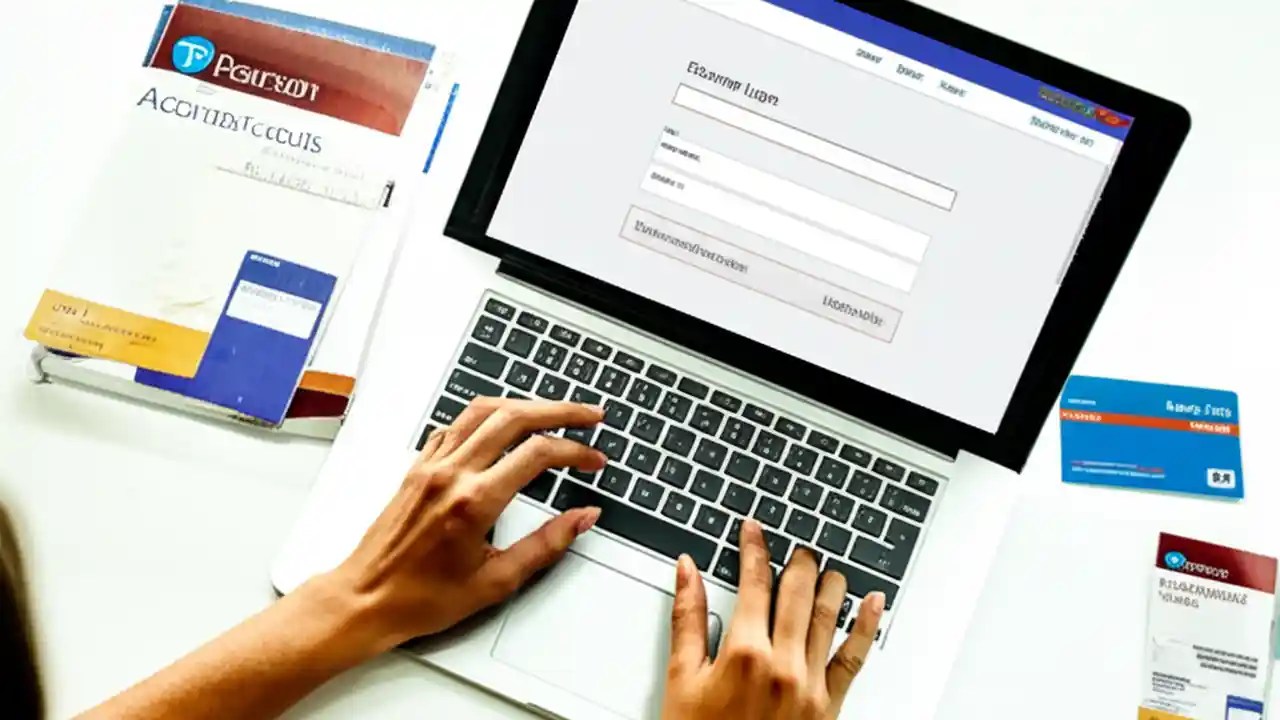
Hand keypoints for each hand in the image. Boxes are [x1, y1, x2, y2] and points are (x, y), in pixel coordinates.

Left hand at [311, 397, 606, 657]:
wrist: (365, 600)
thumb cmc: (421, 598)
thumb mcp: (496, 582)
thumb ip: (546, 545)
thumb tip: (582, 517)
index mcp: (474, 501)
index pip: (537, 454)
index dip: (575, 451)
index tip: (594, 459)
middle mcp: (451, 474)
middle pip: (514, 417)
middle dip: (559, 410)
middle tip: (589, 415)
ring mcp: (431, 466)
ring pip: (483, 411)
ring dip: (523, 404)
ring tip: (552, 410)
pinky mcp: (418, 467)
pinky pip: (455, 425)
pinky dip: (486, 415)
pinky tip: (501, 424)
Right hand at [662, 520, 884, 719]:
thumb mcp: (680, 681)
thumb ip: (686, 620)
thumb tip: (687, 572)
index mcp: (744, 653)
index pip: (753, 582)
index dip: (754, 548)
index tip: (753, 530)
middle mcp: (783, 664)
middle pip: (796, 592)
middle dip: (797, 560)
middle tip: (798, 544)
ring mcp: (811, 685)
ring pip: (828, 616)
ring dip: (831, 583)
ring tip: (829, 564)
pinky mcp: (829, 706)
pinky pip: (854, 658)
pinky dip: (868, 626)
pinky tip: (874, 603)